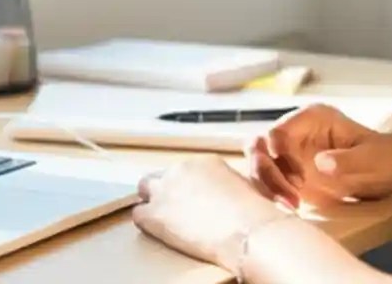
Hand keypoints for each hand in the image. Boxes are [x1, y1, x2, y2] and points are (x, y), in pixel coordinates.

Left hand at [133, 156, 287, 268]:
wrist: (246, 229)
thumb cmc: (253, 214)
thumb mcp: (244, 188)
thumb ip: (227, 186)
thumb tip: (226, 195)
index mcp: (204, 162)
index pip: (184, 170)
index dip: (185, 186)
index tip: (190, 198)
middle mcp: (180, 170)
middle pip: (160, 176)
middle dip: (164, 190)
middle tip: (172, 207)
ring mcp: (164, 190)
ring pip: (144, 189)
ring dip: (151, 202)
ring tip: (162, 217)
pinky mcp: (154, 214)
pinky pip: (138, 214)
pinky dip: (145, 222)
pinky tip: (157, 230)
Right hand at [245, 104, 391, 208]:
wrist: (388, 175)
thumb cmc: (382, 159)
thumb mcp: (372, 158)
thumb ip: (347, 159)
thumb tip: (320, 163)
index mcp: (311, 118)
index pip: (278, 131)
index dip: (280, 153)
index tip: (297, 178)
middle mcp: (294, 132)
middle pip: (259, 146)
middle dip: (266, 172)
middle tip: (289, 196)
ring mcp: (288, 153)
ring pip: (258, 165)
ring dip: (268, 186)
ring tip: (292, 205)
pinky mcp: (287, 174)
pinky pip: (267, 182)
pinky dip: (271, 195)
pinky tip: (291, 208)